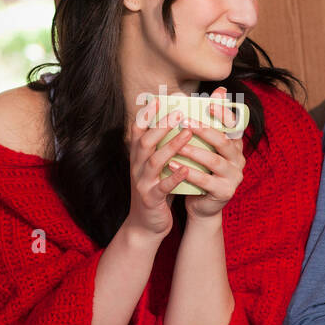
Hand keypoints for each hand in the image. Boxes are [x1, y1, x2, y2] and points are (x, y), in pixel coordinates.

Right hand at [124, 98, 193, 238]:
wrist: (146, 225)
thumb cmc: (157, 191)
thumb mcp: (157, 167)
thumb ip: (163, 147)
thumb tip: (180, 122)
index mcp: (138, 157)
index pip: (138, 131)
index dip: (147, 114)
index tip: (160, 99)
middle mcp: (137, 167)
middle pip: (145, 141)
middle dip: (162, 125)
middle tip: (179, 111)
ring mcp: (142, 183)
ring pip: (154, 161)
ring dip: (171, 146)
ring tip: (188, 134)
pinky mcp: (151, 199)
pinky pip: (162, 187)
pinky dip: (174, 177)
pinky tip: (186, 170)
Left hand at [178, 87, 246, 220]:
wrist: (201, 204)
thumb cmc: (200, 170)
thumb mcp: (202, 147)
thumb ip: (202, 125)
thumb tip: (203, 96)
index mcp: (234, 145)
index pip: (233, 125)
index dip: (223, 113)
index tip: (209, 102)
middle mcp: (239, 159)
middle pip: (223, 141)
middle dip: (204, 130)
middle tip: (185, 121)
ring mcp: (234, 176)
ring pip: (214, 161)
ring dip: (195, 152)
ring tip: (178, 145)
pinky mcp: (225, 192)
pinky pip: (206, 181)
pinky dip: (190, 173)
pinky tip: (173, 165)